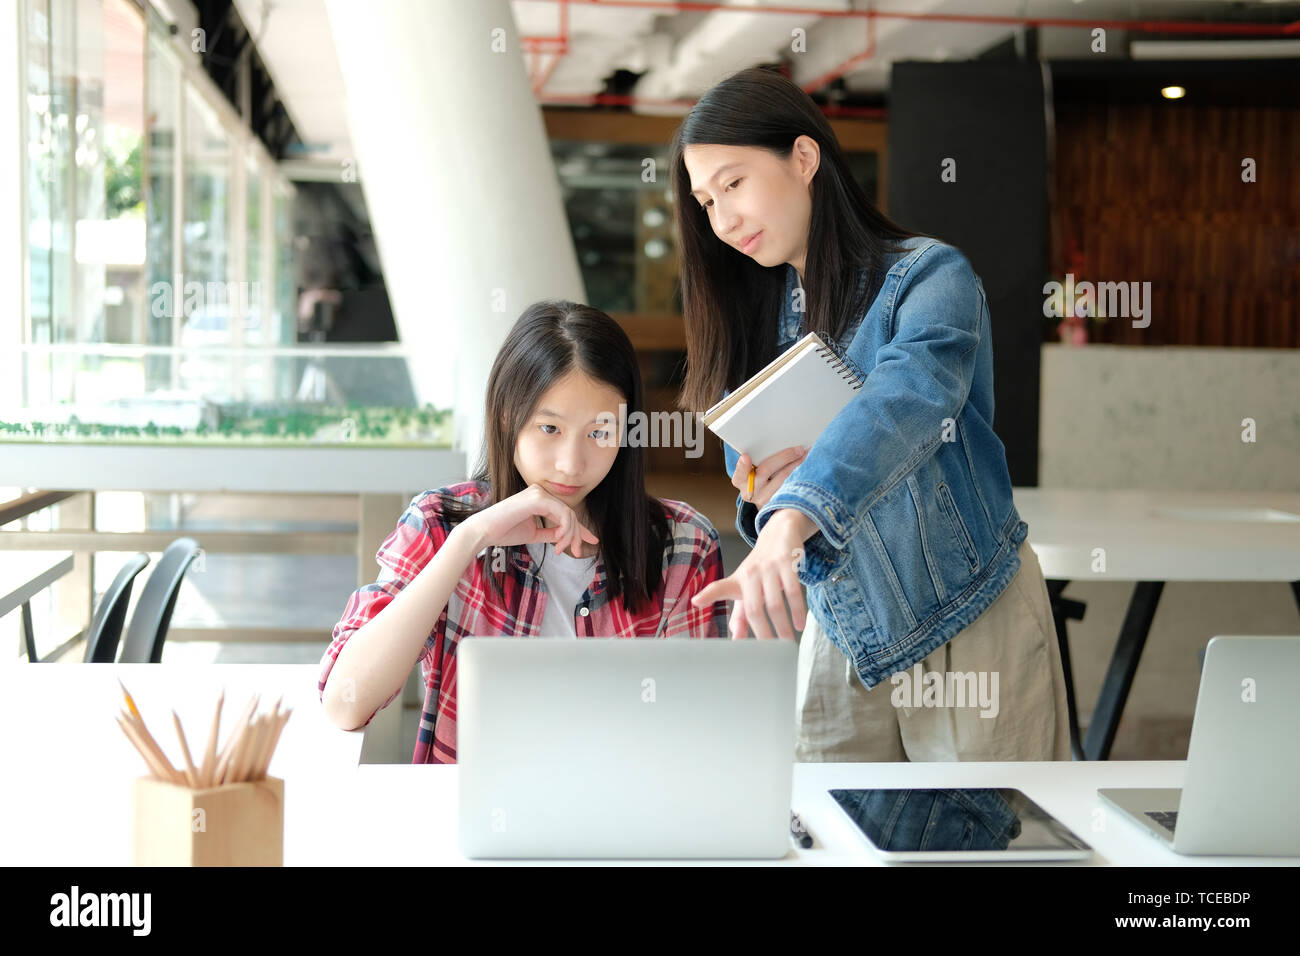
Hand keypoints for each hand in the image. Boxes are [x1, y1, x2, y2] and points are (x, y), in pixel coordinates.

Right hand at [460, 484, 598, 558]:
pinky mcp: (537, 498)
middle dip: (577, 535)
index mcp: (539, 498)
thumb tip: (565, 537)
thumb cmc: (503, 532)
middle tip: (577, 552)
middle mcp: (540, 492)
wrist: (484, 532)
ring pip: (568, 514)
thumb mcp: (533, 534)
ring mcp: (539, 493)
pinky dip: (564, 528)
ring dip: (570, 535)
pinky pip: (562, 513)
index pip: (566, 513)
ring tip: (561, 550)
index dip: (581, 528)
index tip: (593, 541)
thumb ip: (550, 533)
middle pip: (570, 514)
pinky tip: (558, 541)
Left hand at [690, 509, 816, 639]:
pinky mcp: (787, 562)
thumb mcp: (748, 587)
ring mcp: (769, 567)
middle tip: (770, 653)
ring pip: (774, 603)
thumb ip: (741, 614)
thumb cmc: (760, 568)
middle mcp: (750, 574)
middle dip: (762, 633)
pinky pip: (793, 590)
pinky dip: (797, 610)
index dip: (708, 595)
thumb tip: (736, 639)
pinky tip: (800, 624)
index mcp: (738, 581)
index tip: (696, 602)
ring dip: (782, 626)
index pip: (720, 588)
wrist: (778, 533)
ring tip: (787, 643)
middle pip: (753, 609)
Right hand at [732, 445, 806, 509]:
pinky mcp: (778, 504)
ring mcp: (765, 500)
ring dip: (796, 465)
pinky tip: (807, 467)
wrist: (765, 500)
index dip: (742, 466)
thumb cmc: (758, 478)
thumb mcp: (751, 470)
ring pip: (782, 479)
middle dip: (784, 457)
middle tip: (798, 449)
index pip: (739, 474)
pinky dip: (799, 475)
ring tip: (806, 455)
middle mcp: (751, 492)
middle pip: (766, 471)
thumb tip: (773, 441)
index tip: (746, 457)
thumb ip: (756, 459)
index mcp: (740, 481)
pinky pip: (790, 487)